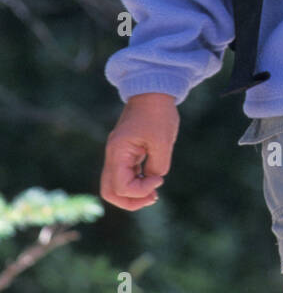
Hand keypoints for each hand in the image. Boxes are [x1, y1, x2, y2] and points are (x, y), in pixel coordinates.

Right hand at [100, 93, 179, 210]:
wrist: (153, 91)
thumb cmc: (158, 113)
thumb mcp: (162, 142)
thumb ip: (157, 167)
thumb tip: (152, 181)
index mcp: (118, 152)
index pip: (120, 186)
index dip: (141, 190)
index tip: (159, 179)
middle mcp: (112, 155)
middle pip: (110, 192)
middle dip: (131, 201)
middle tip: (153, 198)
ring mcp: (117, 154)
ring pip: (114, 186)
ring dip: (132, 194)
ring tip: (153, 193)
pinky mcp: (124, 153)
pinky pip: (123, 176)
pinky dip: (135, 184)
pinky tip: (151, 181)